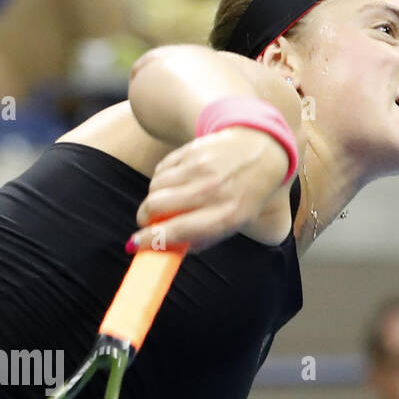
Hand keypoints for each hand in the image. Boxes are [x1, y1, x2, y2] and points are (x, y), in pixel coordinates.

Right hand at [128, 126, 289, 251]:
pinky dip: (161, 180)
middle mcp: (213, 190)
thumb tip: (160, 248)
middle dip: (144, 217)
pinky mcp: (194, 149)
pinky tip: (175, 182)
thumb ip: (198, 240)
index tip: (135, 244)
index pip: (178, 230)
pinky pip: (161, 169)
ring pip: (155, 186)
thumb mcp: (231, 225)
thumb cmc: (243, 198)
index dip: (151, 240)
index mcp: (226, 216)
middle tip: (147, 222)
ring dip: (154, 197)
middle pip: (157, 205)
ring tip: (167, 200)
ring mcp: (203, 167)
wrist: (263, 152)